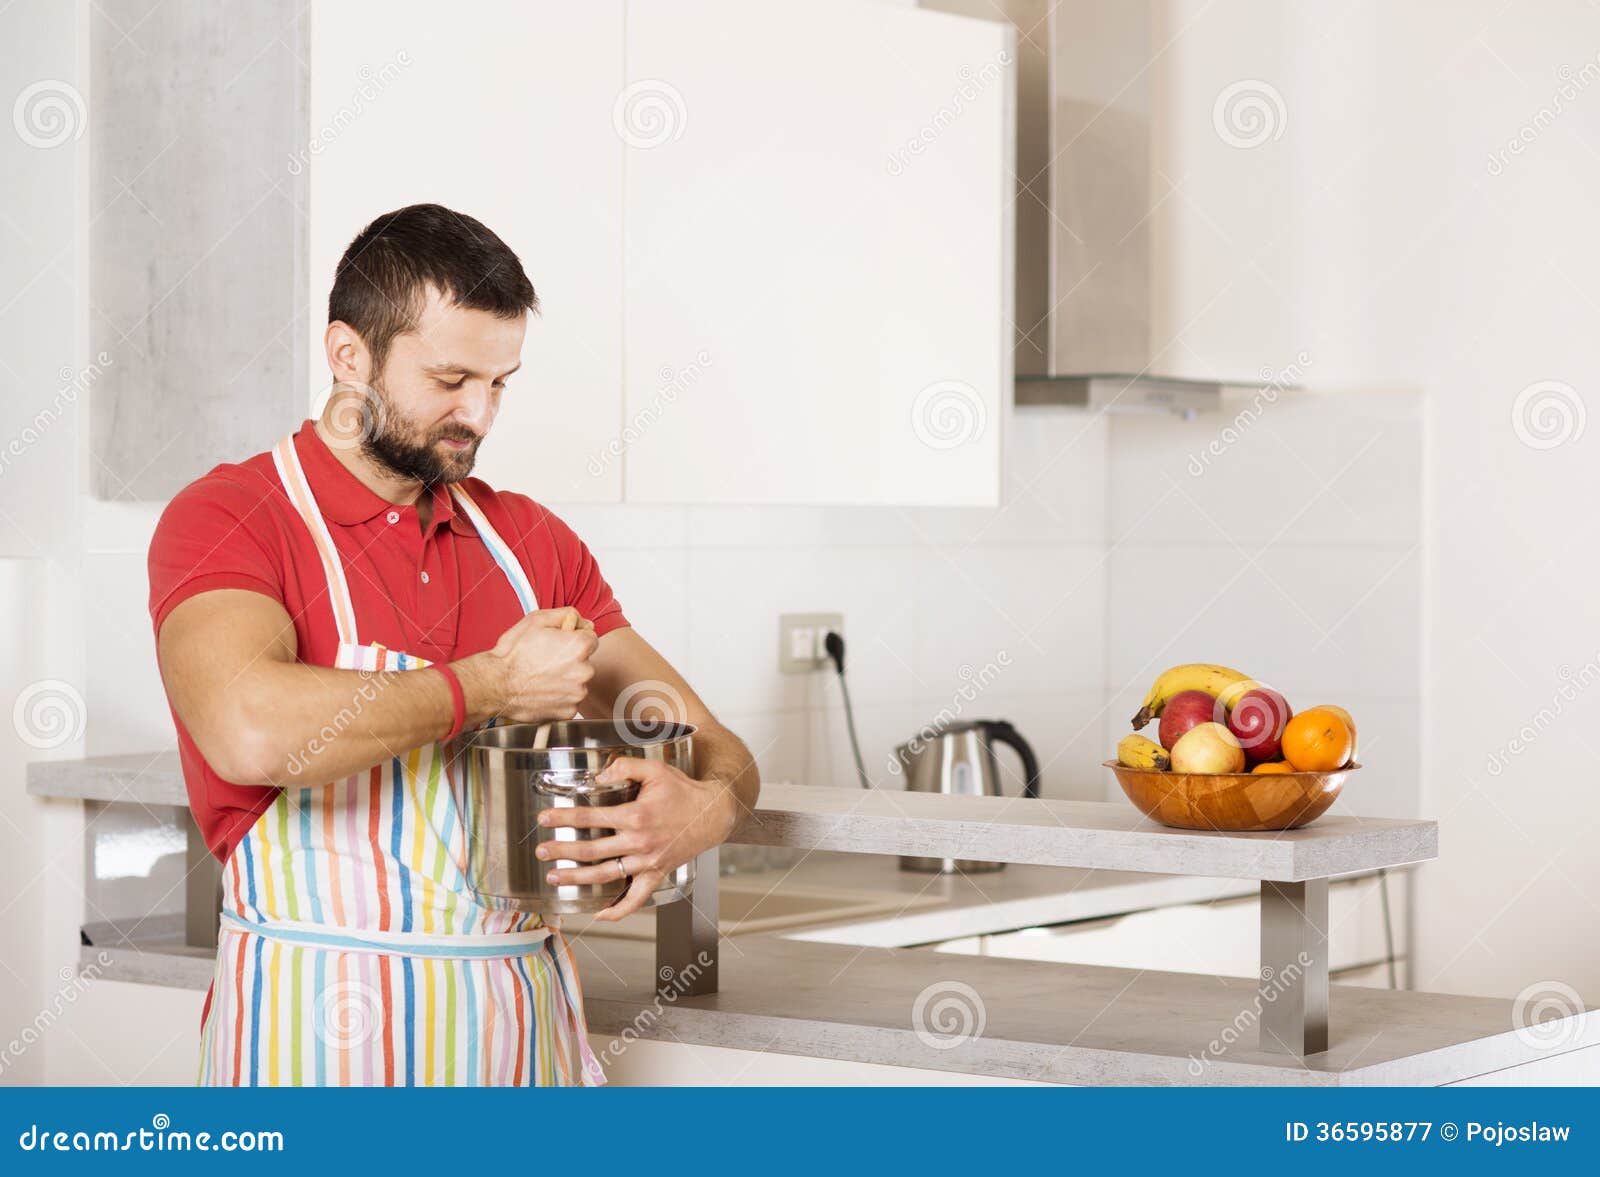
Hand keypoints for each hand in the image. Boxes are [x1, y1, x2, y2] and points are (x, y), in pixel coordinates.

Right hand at [475, 607, 596, 723]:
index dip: (573, 639)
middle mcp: (584, 671)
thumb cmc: (512, 653)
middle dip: (570, 661)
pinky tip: (542, 691)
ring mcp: (577, 693)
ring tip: (541, 677)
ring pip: (577, 682)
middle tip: (546, 661)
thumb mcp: (537, 620)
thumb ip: (566, 615)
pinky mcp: (568, 711)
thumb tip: (584, 623)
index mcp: (579, 647)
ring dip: (565, 680)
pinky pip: (569, 701)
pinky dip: (559, 697)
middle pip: (585, 662)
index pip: (591, 639)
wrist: (495, 684)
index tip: (559, 644)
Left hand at [534, 757, 741, 920]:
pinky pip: (636, 899)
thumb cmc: (683, 791)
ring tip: (554, 877)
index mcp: (636, 816)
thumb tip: (599, 776)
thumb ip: (625, 767)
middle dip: (562, 851)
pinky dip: (617, 910)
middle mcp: (639, 843)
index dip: (564, 818)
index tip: (545, 819)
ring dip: (576, 878)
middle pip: (591, 851)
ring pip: (605, 875)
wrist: (712, 813)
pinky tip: (599, 913)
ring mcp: (647, 862)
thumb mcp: (655, 770)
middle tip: (541, 851)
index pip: (590, 818)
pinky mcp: (657, 874)